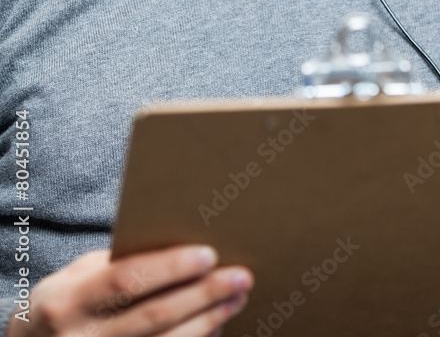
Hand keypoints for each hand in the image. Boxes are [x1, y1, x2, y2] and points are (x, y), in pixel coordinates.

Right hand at [6, 245, 252, 336]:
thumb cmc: (69, 298)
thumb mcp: (81, 275)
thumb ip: (121, 263)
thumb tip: (181, 244)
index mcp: (70, 302)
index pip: (128, 281)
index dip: (170, 268)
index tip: (210, 254)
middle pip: (155, 316)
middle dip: (203, 295)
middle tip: (241, 276)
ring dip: (208, 321)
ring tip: (236, 298)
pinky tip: (216, 325)